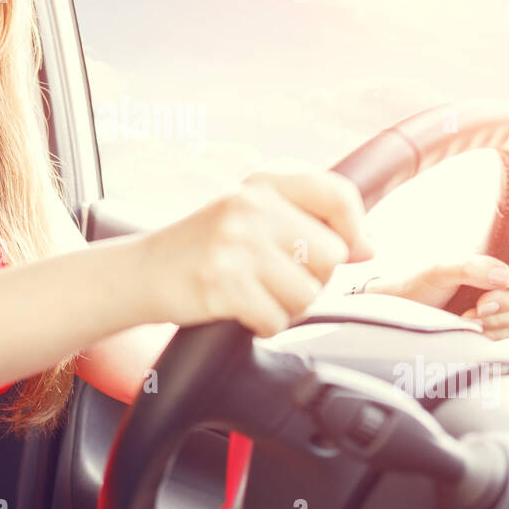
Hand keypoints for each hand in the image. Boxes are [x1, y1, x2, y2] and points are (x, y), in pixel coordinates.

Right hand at [140, 170, 373, 337]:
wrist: (140, 272)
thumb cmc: (204, 247)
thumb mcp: (252, 217)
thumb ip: (309, 223)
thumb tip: (368, 248)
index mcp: (262, 184)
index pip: (338, 194)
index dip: (353, 227)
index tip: (347, 247)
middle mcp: (249, 207)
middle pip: (330, 255)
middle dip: (313, 278)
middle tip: (278, 279)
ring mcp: (234, 245)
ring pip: (308, 293)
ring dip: (288, 306)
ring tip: (258, 294)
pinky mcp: (221, 284)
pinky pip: (277, 320)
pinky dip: (265, 325)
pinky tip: (242, 311)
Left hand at [362, 253, 508, 339]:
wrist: (404, 312)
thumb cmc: (420, 283)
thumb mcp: (442, 269)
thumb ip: (472, 267)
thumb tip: (508, 276)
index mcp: (498, 254)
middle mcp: (505, 276)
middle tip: (481, 305)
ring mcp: (504, 301)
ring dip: (499, 318)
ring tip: (467, 316)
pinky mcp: (497, 324)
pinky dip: (494, 331)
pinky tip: (470, 326)